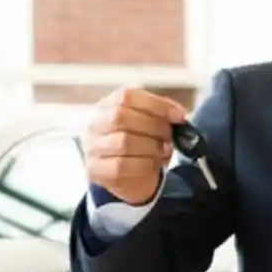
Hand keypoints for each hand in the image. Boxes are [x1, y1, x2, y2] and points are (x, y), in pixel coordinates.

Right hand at [83, 87, 187, 204]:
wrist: (130, 175)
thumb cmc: (142, 142)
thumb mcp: (152, 122)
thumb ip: (163, 113)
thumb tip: (178, 114)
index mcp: (109, 104)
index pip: (127, 97)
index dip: (156, 105)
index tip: (178, 116)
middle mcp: (96, 123)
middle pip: (121, 116)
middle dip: (153, 126)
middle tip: (169, 136)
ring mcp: (92, 147)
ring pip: (122, 142)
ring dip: (151, 147)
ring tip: (163, 151)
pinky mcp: (95, 170)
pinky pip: (121, 166)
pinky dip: (144, 165)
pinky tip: (153, 165)